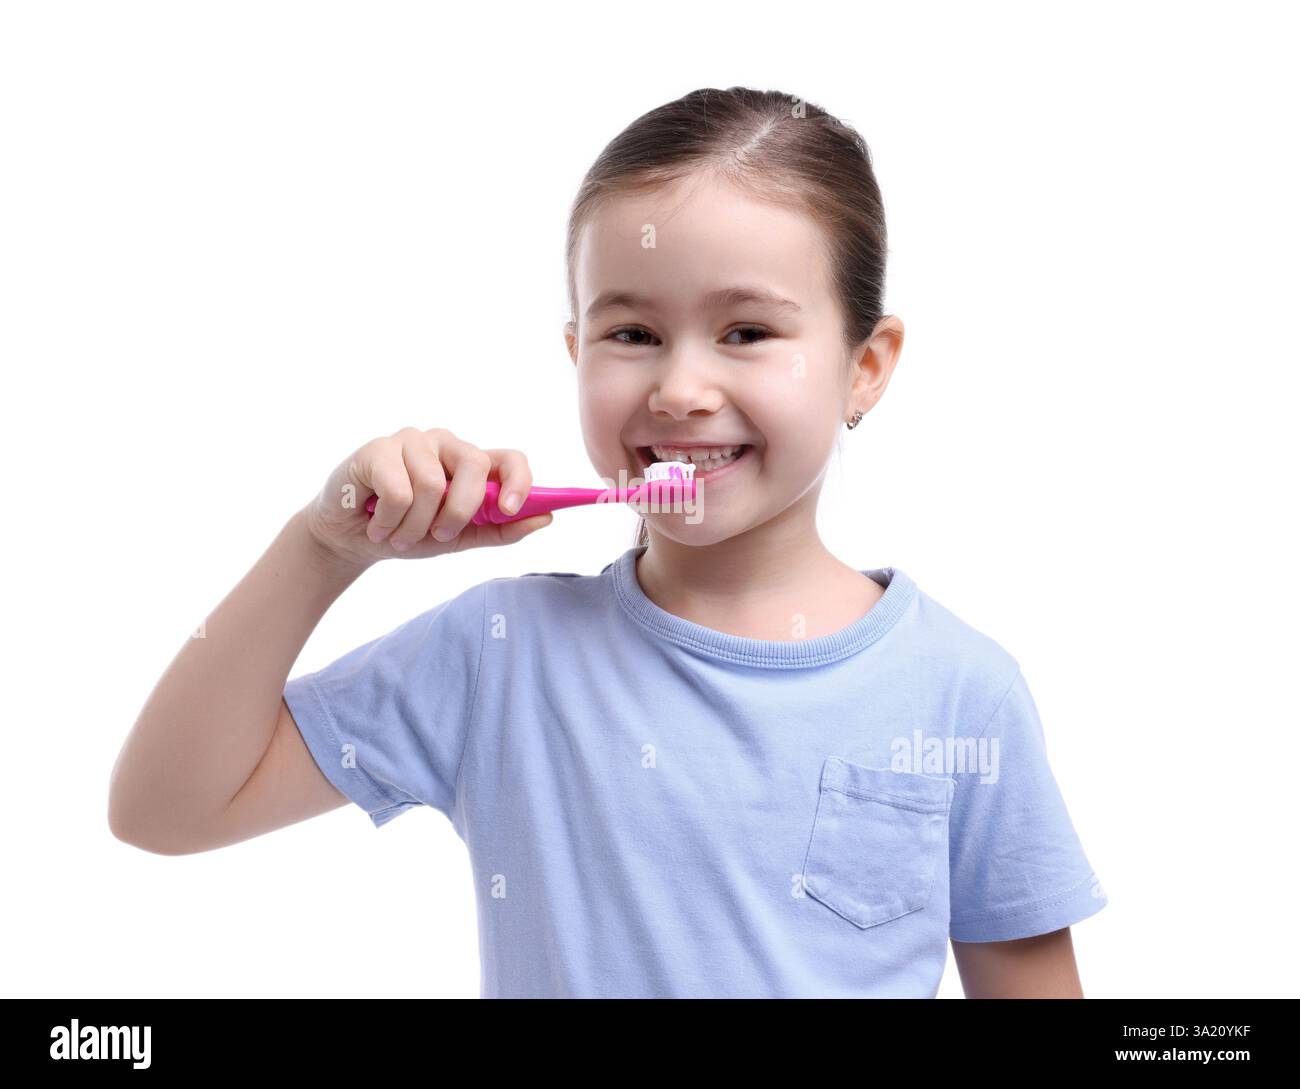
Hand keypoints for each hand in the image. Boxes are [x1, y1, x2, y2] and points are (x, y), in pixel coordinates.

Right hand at [301, 426, 550, 569]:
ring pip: (432, 485)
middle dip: (458, 514)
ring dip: (414, 526)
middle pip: (474, 466)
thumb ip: (500, 529)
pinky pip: (398, 491)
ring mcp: (412, 441)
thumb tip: (545, 517)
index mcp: (471, 464)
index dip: (518, 480)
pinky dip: (388, 521)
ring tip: (398, 534)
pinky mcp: (378, 448)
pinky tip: (375, 522)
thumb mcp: (459, 539)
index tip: (511, 508)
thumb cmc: (410, 532)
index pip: (510, 458)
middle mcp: (446, 444)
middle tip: (436, 536)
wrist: (353, 541)